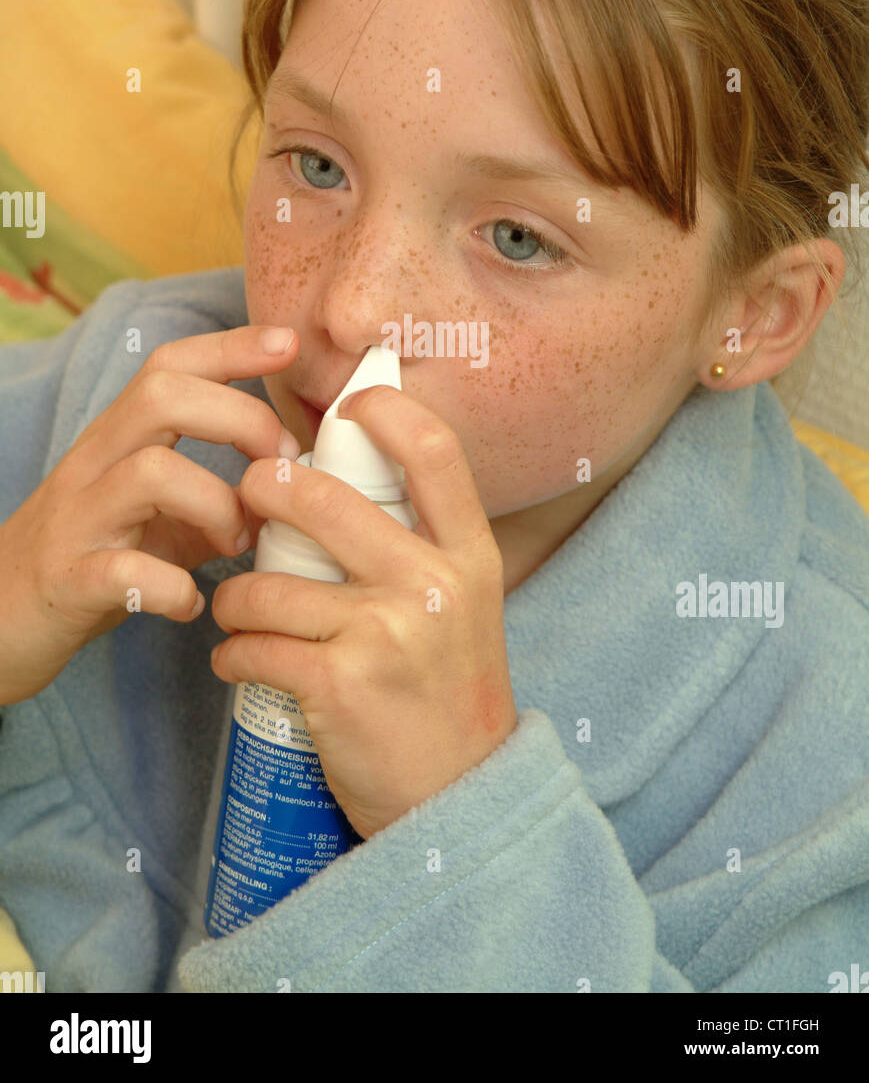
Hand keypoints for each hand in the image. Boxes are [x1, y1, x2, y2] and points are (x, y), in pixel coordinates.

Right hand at [0, 325, 300, 704]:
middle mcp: (93, 465)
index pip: (169, 366)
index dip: (230, 347)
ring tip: (237, 543)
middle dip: (240, 419)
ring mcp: (77, 520)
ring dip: (217, 505)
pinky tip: (190, 603)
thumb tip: (292, 489)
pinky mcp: (67, 580)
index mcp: (119, 439)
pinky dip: (173, 589)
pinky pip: (124, 572)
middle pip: (162, 397)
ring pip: (150, 473)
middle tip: (277, 469)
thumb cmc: (92, 557)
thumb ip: (218, 496)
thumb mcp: (160, 518)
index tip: (288, 344)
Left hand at [210, 382, 517, 839]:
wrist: (460, 797)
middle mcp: (434, 585)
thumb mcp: (465, 608)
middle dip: (267, 489)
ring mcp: (386, 633)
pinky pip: (252, 644)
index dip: (385, 409)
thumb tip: (349, 480)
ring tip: (237, 611)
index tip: (349, 405)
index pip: (435, 451)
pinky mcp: (338, 684)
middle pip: (327, 499)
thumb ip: (422, 547)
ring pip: (268, 582)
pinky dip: (231, 652)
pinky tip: (238, 660)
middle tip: (248, 495)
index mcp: (471, 557)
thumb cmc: (448, 695)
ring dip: (235, 596)